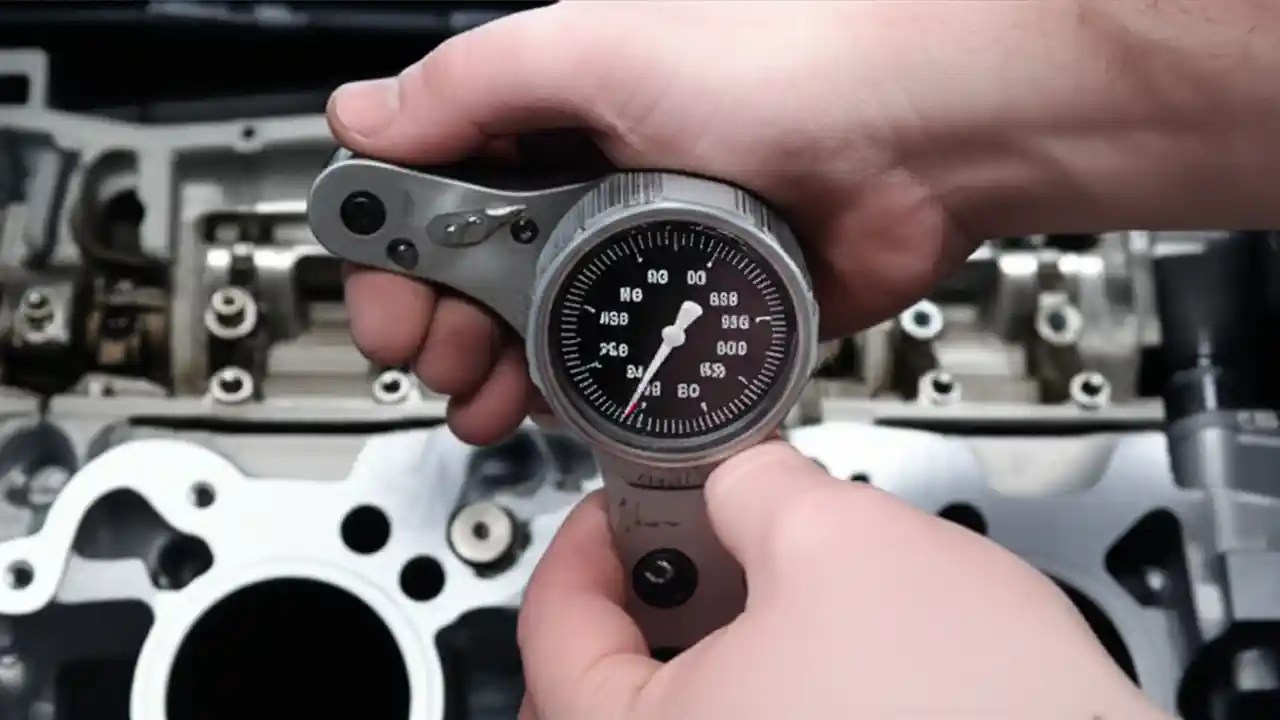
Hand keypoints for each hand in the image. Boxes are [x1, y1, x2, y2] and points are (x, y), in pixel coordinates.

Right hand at [328, 0, 975, 444]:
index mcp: (558, 111)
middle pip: (480, 268)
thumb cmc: (788, 64)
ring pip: (543, 327)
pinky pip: (622, 364)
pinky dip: (578, 393)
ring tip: (480, 401)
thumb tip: (364, 114)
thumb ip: (471, 83)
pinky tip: (553, 406)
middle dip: (440, 322)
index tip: (387, 300)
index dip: (399, 248)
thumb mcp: (598, 49)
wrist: (924, 134)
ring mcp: (649, 252)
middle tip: (431, 359)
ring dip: (496, 370)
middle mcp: (595, 181)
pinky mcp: (703, 310)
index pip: (439, 185)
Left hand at [516, 440, 1170, 719]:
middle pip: (601, 686)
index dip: (586, 543)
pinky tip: (822, 651)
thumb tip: (739, 478)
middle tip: (694, 548)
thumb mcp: (834, 536)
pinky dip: (764, 690)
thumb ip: (752, 485)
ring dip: (707, 646)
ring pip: (687, 713)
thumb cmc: (970, 709)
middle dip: (644, 600)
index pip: (553, 629)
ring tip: (772, 592)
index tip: (623, 509)